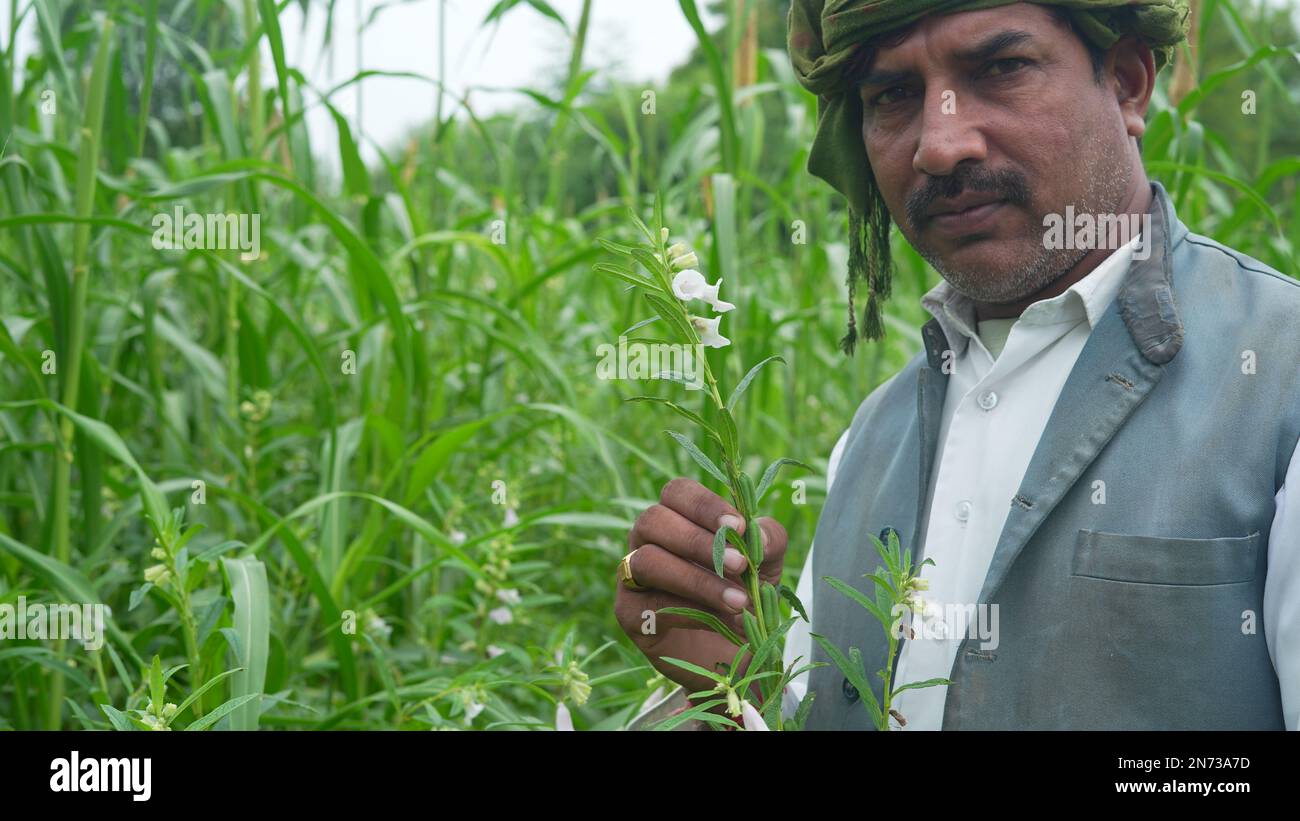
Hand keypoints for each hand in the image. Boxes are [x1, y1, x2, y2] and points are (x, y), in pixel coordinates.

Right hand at [614, 477, 787, 696]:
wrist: (735, 653)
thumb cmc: (744, 595)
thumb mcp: (766, 566)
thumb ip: (767, 541)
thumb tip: (758, 534)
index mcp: (677, 517)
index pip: (676, 492)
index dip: (704, 505)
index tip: (738, 527)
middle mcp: (647, 540)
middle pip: (653, 520)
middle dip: (698, 542)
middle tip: (740, 566)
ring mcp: (632, 576)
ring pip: (648, 561)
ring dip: (696, 580)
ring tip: (738, 601)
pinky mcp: (629, 613)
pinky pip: (647, 605)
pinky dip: (688, 611)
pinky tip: (720, 621)